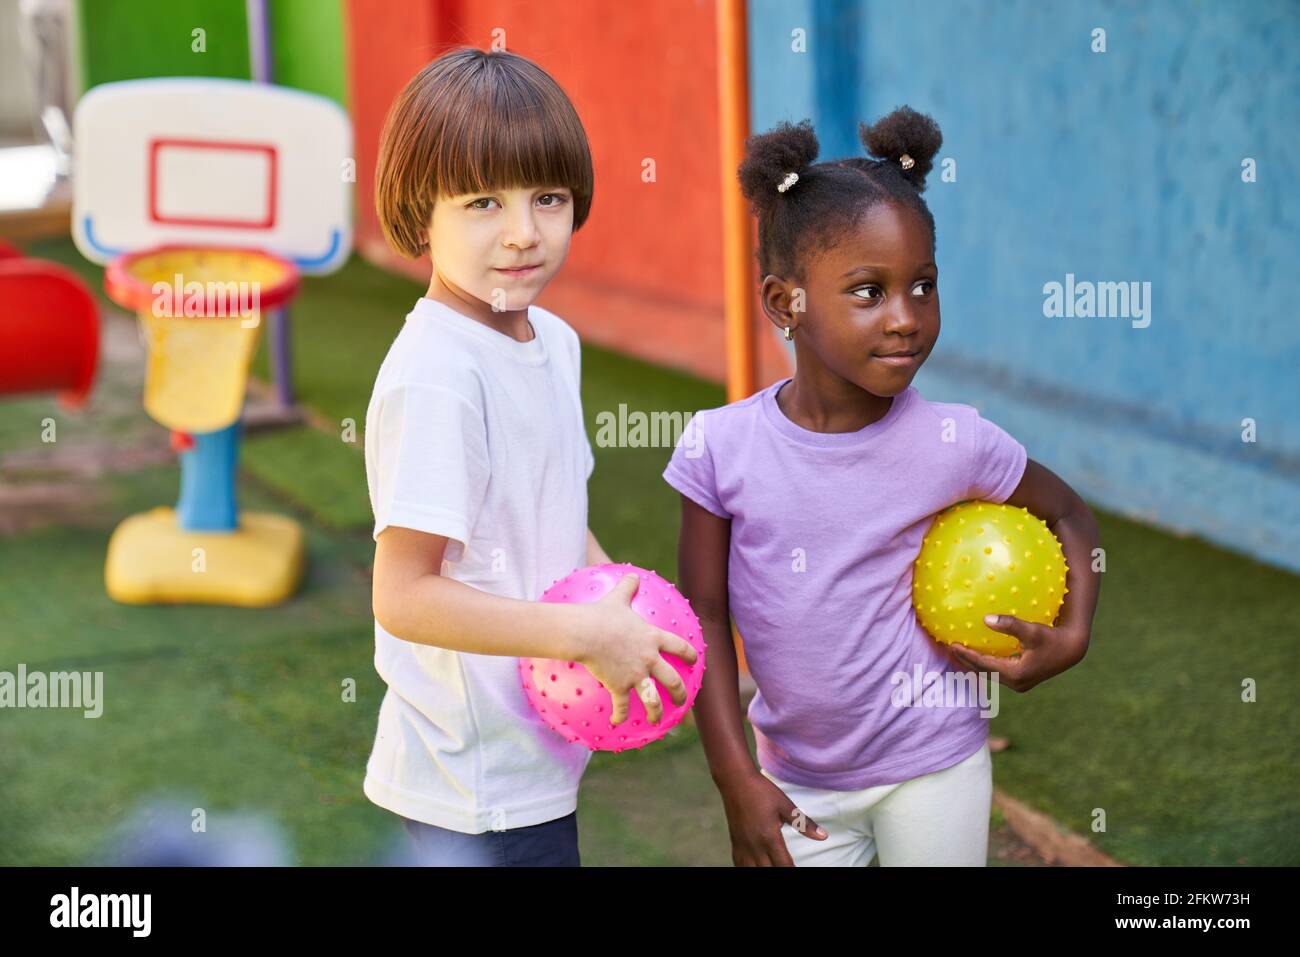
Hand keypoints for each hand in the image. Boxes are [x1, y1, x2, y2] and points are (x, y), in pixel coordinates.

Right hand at [575, 573, 697, 724]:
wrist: (587, 633)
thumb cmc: (602, 614)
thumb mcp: (617, 597)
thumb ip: (627, 587)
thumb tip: (632, 574)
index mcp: (653, 639)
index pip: (679, 647)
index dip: (689, 654)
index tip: (695, 660)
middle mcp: (649, 659)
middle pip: (672, 680)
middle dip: (680, 692)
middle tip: (683, 700)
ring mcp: (636, 675)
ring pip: (653, 699)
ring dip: (656, 713)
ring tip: (658, 722)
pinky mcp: (620, 686)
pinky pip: (622, 706)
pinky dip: (620, 716)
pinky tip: (617, 724)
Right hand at [718, 770, 826, 865]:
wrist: (735, 780)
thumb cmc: (761, 791)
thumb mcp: (785, 805)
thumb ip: (803, 823)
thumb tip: (823, 836)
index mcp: (769, 837)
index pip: (783, 864)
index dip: (792, 870)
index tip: (798, 870)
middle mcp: (755, 845)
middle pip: (768, 870)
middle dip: (779, 871)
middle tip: (786, 866)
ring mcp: (743, 845)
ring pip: (751, 870)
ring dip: (763, 871)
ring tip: (772, 866)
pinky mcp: (735, 841)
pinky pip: (738, 863)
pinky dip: (747, 869)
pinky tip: (754, 866)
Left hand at [944, 615, 1088, 691]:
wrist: (1072, 650)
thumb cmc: (1053, 638)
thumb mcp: (1032, 630)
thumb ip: (1010, 625)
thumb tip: (985, 619)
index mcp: (1015, 674)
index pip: (983, 665)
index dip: (966, 655)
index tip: (952, 645)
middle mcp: (1016, 683)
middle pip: (983, 672)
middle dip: (965, 660)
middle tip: (949, 648)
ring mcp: (1019, 683)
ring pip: (990, 672)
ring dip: (974, 662)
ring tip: (958, 650)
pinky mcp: (1022, 678)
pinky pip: (998, 669)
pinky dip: (986, 661)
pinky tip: (978, 649)